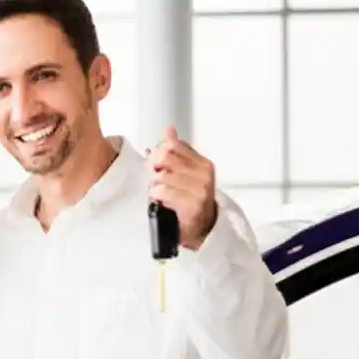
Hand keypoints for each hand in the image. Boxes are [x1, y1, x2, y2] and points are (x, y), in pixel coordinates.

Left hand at [146, 125, 217, 249]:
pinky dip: (156, 197)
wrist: (201, 229)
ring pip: (161, 176)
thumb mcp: (185, 174)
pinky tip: (162, 202)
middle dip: (154, 168)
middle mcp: (204, 175)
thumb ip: (177, 151)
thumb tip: (170, 129)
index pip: (173, 144)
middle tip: (154, 180)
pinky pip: (162, 191)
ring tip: (159, 195)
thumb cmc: (189, 201)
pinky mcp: (192, 205)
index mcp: (203, 164)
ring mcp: (200, 190)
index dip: (158, 153)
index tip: (157, 166)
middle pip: (165, 157)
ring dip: (154, 187)